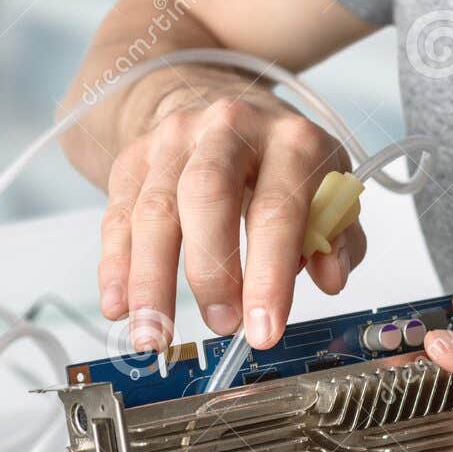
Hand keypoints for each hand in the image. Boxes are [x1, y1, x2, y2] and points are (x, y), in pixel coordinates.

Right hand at [98, 75, 365, 349]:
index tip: (264, 330)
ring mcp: (175, 140)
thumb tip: (330, 278)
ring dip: (151, 280)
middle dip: (209, 270)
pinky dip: (116, 265)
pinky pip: (119, 214)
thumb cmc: (284, 166)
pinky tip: (118, 306)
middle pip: (206, 195)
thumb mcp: (327, 190)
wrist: (229, 114)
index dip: (269, 275)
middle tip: (219, 326)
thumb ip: (336, 236)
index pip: (278, 209)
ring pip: (153, 209)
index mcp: (290, 140)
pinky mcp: (135, 158)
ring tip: (154, 336)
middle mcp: (229, 129)